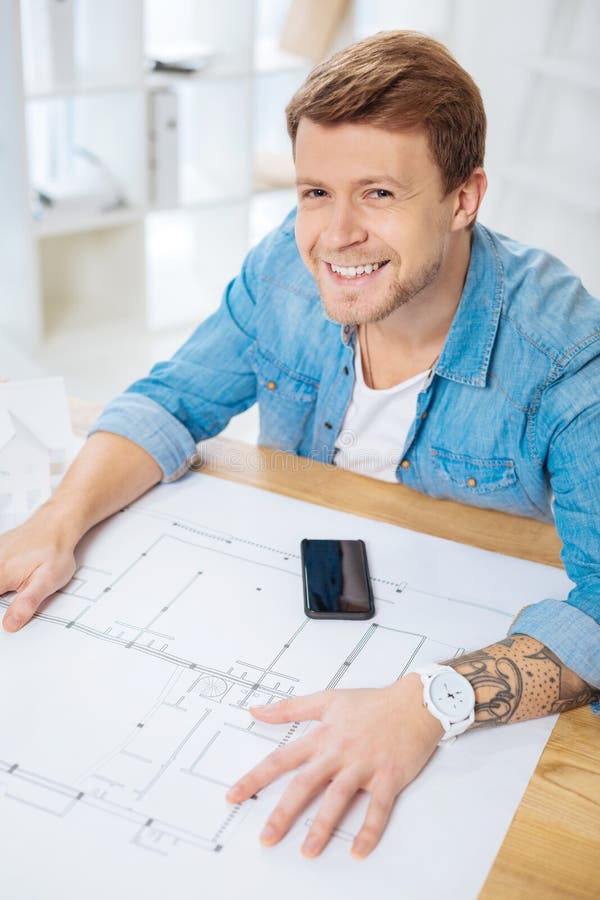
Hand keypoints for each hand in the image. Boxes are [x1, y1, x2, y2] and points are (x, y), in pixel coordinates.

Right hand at [0, 504, 76, 631]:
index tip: (6, 612)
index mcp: (0, 575)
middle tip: (18, 594)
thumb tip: (10, 624)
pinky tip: (15, 577)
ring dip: (4, 589)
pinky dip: (4, 577)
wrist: (55, 525)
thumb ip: (27, 603)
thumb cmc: (54, 550)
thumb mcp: (48, 581)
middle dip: (3, 599)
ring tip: (19, 584)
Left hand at [226, 674, 442, 857]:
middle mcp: (339, 752)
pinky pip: (378, 808)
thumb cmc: (373, 703)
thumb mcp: (328, 699)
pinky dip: (369, 830)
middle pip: (305, 784)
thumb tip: (256, 711)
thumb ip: (290, 708)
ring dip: (322, 826)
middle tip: (266, 837)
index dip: (255, 778)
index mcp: (323, 736)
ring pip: (339, 798)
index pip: (281, 759)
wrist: (415, 703)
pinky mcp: (388, 777)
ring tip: (308, 851)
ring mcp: (364, 766)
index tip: (234, 796)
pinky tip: (359, 850)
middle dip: (283, 812)